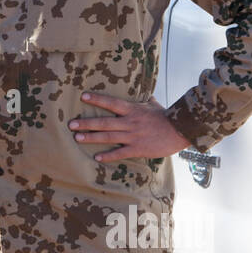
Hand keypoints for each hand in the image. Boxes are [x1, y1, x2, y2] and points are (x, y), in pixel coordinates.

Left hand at [68, 92, 191, 161]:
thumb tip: (148, 96)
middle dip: (86, 123)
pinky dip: (108, 155)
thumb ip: (147, 101)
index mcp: (132, 110)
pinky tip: (97, 157)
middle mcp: (130, 122)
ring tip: (77, 138)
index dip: (97, 99)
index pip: (111, 102)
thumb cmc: (167, 117)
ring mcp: (133, 136)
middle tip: (71, 124)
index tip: (83, 96)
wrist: (180, 130)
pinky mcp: (138, 148)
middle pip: (104, 122)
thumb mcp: (155, 106)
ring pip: (108, 137)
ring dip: (92, 137)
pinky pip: (120, 153)